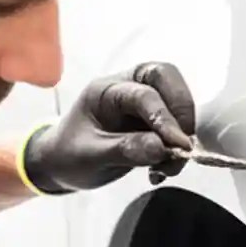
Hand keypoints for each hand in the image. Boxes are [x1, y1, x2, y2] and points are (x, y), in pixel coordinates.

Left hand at [23, 62, 196, 192]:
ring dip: (182, 131)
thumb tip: (163, 148)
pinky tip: (163, 168)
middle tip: (183, 145)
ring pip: (176, 99)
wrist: (62, 164)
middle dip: (182, 109)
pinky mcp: (151, 119)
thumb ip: (126, 150)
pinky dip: (177, 145)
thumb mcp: (91, 157)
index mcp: (106, 90)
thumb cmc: (69, 155)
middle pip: (166, 78)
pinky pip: (175, 123)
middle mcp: (127, 87)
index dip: (165, 118)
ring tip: (170, 165)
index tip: (179, 146)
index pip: (144, 95)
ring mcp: (142, 101)